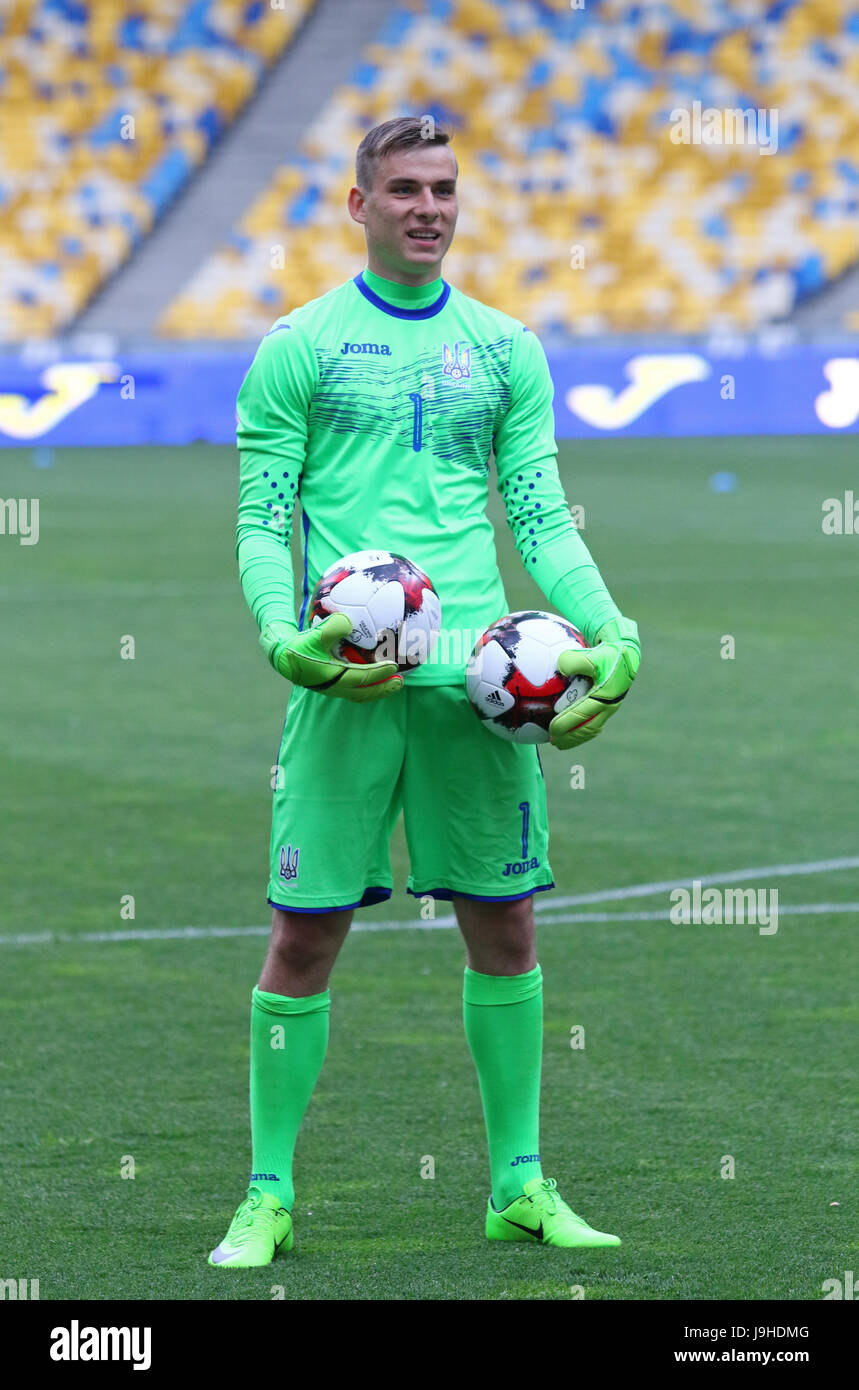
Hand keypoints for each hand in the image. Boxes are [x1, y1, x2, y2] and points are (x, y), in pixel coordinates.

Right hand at [260, 613, 402, 701]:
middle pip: (365, 693)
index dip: (380, 673)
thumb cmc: (298, 647)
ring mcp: (333, 689)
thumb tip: (349, 623)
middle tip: (400, 682)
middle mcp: (335, 687)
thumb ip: (333, 627)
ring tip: (392, 682)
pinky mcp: (331, 686)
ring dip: (377, 689)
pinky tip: (375, 675)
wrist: (281, 657)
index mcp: (333, 677)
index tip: (394, 666)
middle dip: (383, 688)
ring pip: (360, 694)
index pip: (362, 677)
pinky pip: (354, 689)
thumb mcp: (315, 635)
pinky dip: (367, 685)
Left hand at [549, 616, 639, 748]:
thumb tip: (560, 668)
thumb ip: (575, 660)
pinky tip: (569, 733)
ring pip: (592, 729)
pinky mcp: (609, 707)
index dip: (566, 724)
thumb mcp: (592, 655)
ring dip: (576, 738)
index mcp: (604, 696)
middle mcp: (609, 705)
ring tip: (559, 743)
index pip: (581, 715)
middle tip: (553, 742)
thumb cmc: (607, 653)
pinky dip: (581, 731)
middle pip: (587, 728)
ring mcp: (610, 708)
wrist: (627, 654)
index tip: (551, 729)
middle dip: (570, 738)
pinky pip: (595, 724)